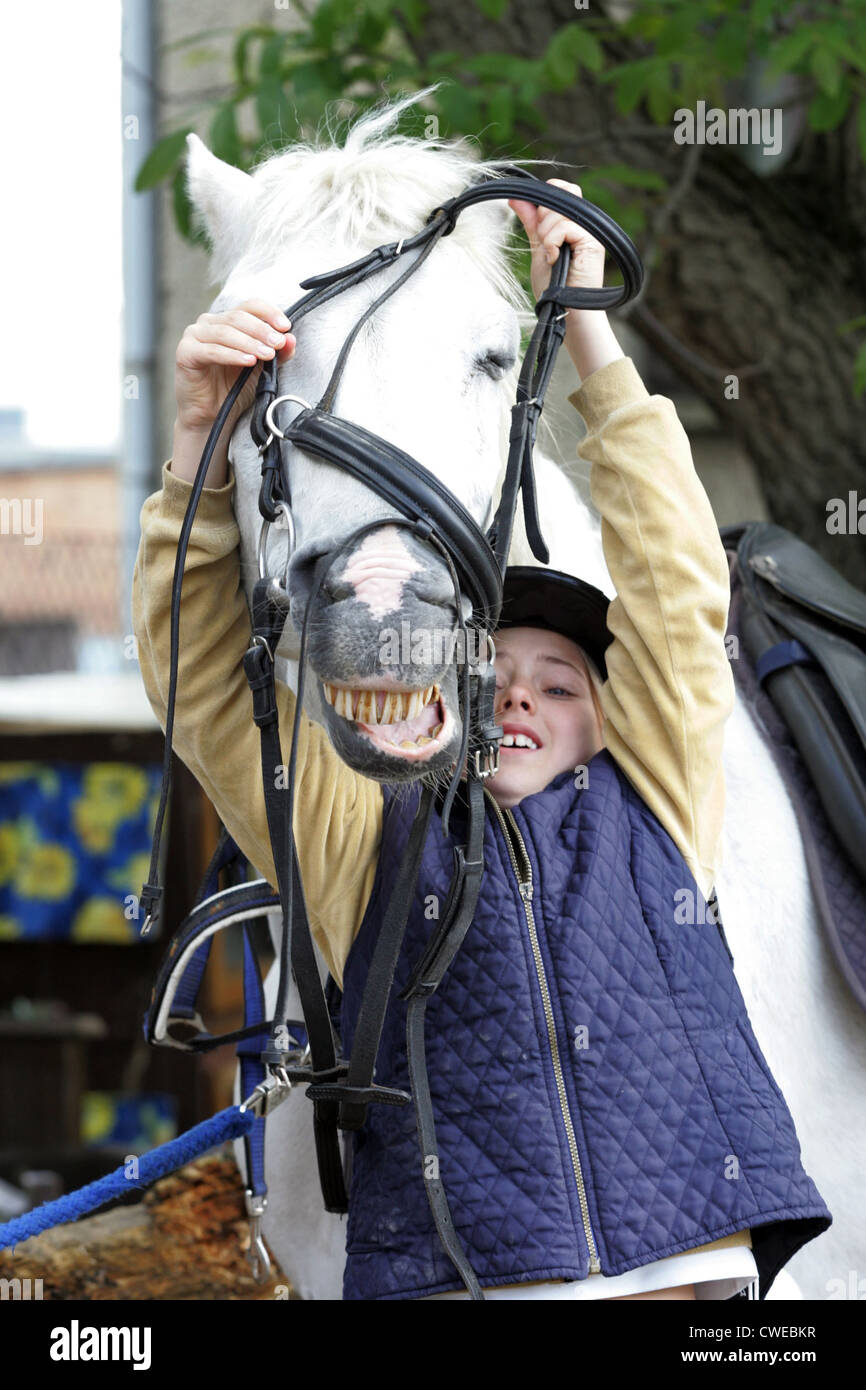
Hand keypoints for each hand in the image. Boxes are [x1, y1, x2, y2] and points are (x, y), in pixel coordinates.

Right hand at [175, 298, 296, 432]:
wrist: (211, 415)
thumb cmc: (233, 389)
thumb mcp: (261, 369)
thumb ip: (277, 354)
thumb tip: (290, 339)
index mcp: (227, 321)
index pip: (250, 306)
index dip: (268, 313)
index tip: (285, 327)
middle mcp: (209, 323)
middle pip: (238, 317)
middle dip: (261, 330)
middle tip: (278, 343)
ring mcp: (195, 336)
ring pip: (225, 332)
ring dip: (249, 343)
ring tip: (267, 355)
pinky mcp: (185, 352)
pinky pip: (211, 350)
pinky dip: (232, 355)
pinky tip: (248, 361)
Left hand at [508, 178, 605, 304]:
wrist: (565, 311)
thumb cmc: (554, 287)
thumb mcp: (538, 248)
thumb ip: (531, 222)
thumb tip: (516, 198)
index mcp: (574, 221)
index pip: (562, 189)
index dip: (546, 199)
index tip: (537, 225)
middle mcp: (585, 222)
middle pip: (564, 192)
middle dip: (543, 216)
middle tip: (544, 242)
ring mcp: (591, 231)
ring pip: (560, 211)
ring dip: (545, 234)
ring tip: (550, 256)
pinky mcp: (593, 241)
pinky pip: (564, 226)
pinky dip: (552, 243)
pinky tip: (555, 259)